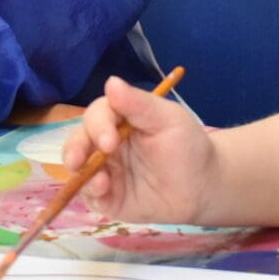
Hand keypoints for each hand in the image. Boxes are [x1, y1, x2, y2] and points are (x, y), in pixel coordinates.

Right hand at [58, 75, 221, 225]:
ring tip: (100, 182)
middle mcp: (105, 143)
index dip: (97, 126)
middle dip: (75, 148)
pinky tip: (103, 191)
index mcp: (118, 120)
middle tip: (78, 160)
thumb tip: (111, 82)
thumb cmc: (187, 146)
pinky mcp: (108, 197)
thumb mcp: (168, 119)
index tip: (109, 141)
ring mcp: (106, 170)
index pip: (96, 116)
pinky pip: (90, 195)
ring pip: (78, 168)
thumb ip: (139, 103)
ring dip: (80, 173)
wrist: (204, 186)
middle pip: (78, 140)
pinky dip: (90, 192)